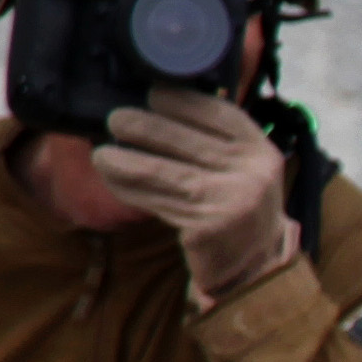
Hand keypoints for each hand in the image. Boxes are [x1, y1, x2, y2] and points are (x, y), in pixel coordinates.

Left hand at [91, 88, 295, 303]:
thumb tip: (155, 106)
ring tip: (102, 155)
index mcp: (260, 150)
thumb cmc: (239, 208)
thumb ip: (215, 141)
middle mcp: (249, 172)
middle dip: (142, 127)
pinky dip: (129, 190)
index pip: (217, 114)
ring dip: (123, 160)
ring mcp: (228, 201)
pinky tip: (114, 181)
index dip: (181, 101)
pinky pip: (155, 201)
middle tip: (116, 120)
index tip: (152, 96)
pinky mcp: (205, 226)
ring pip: (161, 171)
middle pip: (183, 139)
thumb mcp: (244, 169)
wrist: (258, 266)